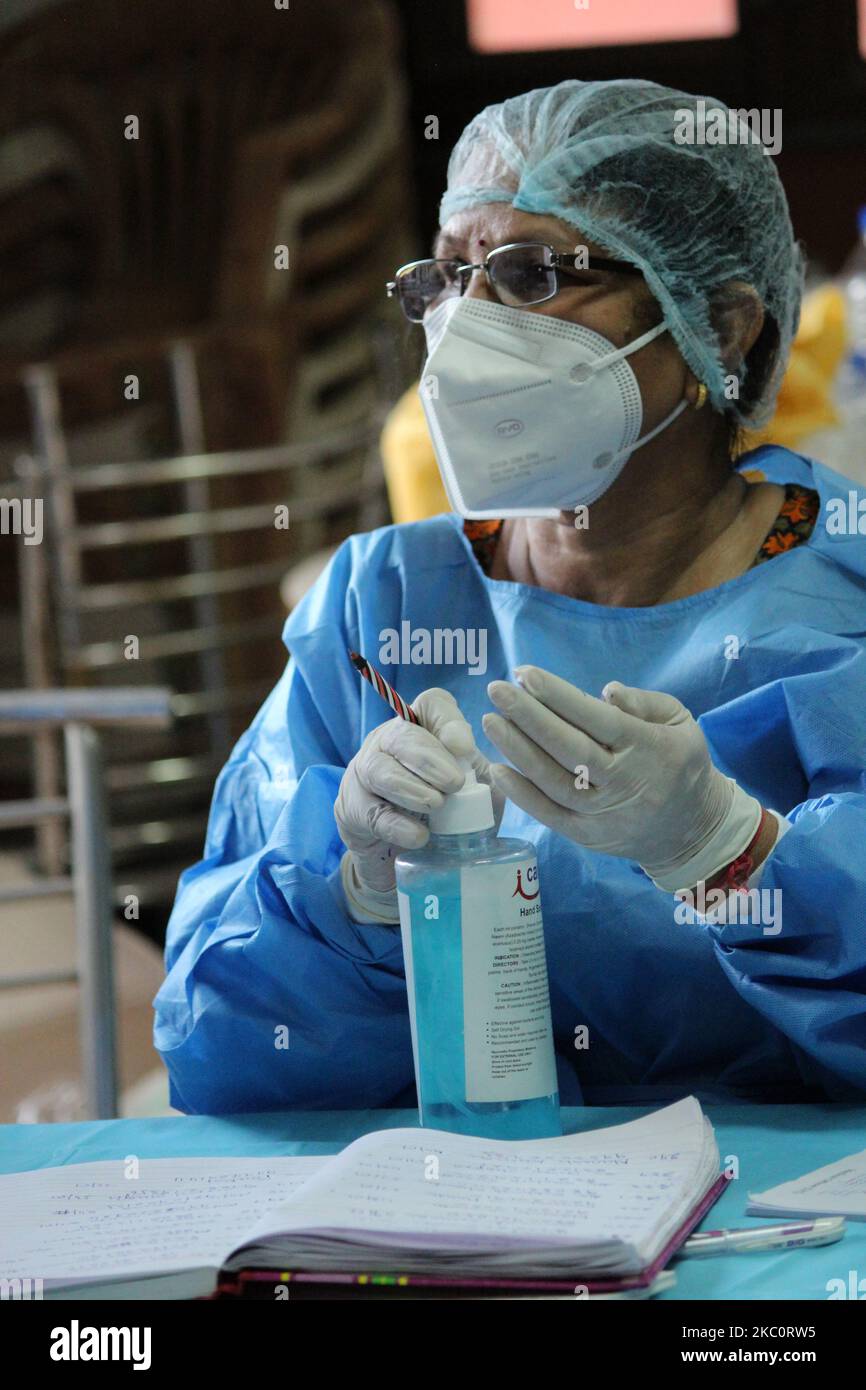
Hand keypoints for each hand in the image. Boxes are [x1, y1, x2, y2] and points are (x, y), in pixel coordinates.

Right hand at [336, 688, 502, 902]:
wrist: (397, 850)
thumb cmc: (441, 811)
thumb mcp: (469, 791)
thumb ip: (483, 782)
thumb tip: (495, 780)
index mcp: (423, 729)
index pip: (432, 705)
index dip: (448, 721)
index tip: (464, 747)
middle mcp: (389, 743)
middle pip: (403, 736)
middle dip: (430, 758)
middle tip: (454, 783)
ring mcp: (367, 774)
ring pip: (381, 770)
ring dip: (411, 788)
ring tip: (435, 805)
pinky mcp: (354, 810)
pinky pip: (372, 813)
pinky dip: (397, 825)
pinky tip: (419, 836)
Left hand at [482, 665, 761, 892]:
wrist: (690, 830)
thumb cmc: (678, 762)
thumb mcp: (679, 722)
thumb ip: (645, 702)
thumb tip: (607, 690)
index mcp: (647, 747)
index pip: (598, 718)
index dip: (560, 697)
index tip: (526, 674)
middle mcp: (623, 780)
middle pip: (570, 747)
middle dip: (529, 717)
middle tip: (497, 690)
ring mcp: (603, 812)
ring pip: (555, 781)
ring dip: (518, 751)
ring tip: (491, 721)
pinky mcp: (587, 835)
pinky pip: (550, 815)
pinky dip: (522, 794)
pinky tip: (497, 769)